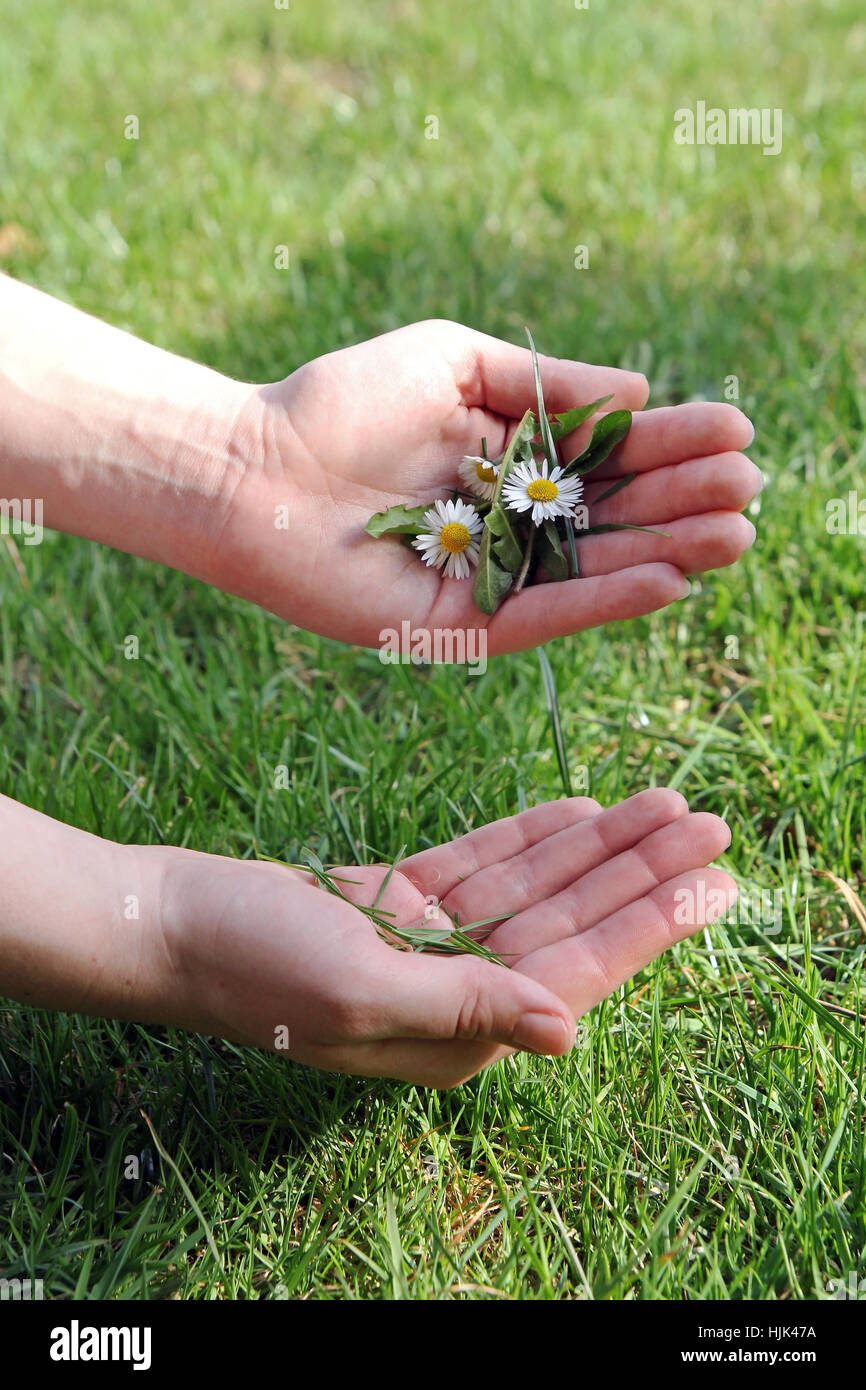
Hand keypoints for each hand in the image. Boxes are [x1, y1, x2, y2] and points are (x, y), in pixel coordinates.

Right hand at [160, 789, 735, 1086]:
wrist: (174, 922)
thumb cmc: (258, 966)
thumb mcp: (365, 992)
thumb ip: (469, 1006)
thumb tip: (567, 1027)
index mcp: (457, 1029)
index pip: (575, 969)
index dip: (649, 923)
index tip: (711, 881)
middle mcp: (454, 991)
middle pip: (568, 921)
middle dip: (639, 873)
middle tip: (708, 821)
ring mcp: (427, 943)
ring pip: (533, 885)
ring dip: (598, 845)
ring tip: (662, 802)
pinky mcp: (398, 901)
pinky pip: (483, 865)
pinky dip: (530, 837)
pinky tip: (581, 810)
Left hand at [220, 319, 759, 652]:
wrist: (255, 469)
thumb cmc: (342, 402)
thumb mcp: (456, 362)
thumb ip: (545, 382)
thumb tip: (640, 389)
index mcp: (509, 464)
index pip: (608, 459)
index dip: (669, 446)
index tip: (735, 429)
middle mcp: (509, 527)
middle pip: (613, 519)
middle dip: (682, 502)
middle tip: (750, 489)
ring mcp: (489, 581)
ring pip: (591, 573)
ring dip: (666, 554)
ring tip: (735, 536)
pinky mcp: (459, 629)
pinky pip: (543, 617)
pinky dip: (603, 602)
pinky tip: (666, 578)